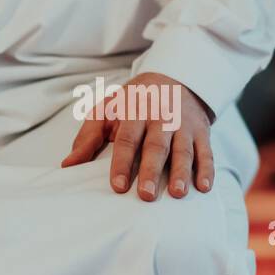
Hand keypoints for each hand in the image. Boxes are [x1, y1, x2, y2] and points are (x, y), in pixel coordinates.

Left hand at [61, 73, 214, 200]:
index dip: (121, 163)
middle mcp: (161, 117)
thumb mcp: (107, 111)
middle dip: (150, 171)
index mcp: (135, 111)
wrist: (174, 78)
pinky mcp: (201, 133)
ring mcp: (184, 125)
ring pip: (183, 150)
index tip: (117, 186)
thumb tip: (68, 165)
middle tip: (145, 195)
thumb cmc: (133, 103)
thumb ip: (88, 138)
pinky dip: (206, 169)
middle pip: (156, 146)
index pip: (127, 139)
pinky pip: (206, 152)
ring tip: (177, 193)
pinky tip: (203, 187)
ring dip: (181, 172)